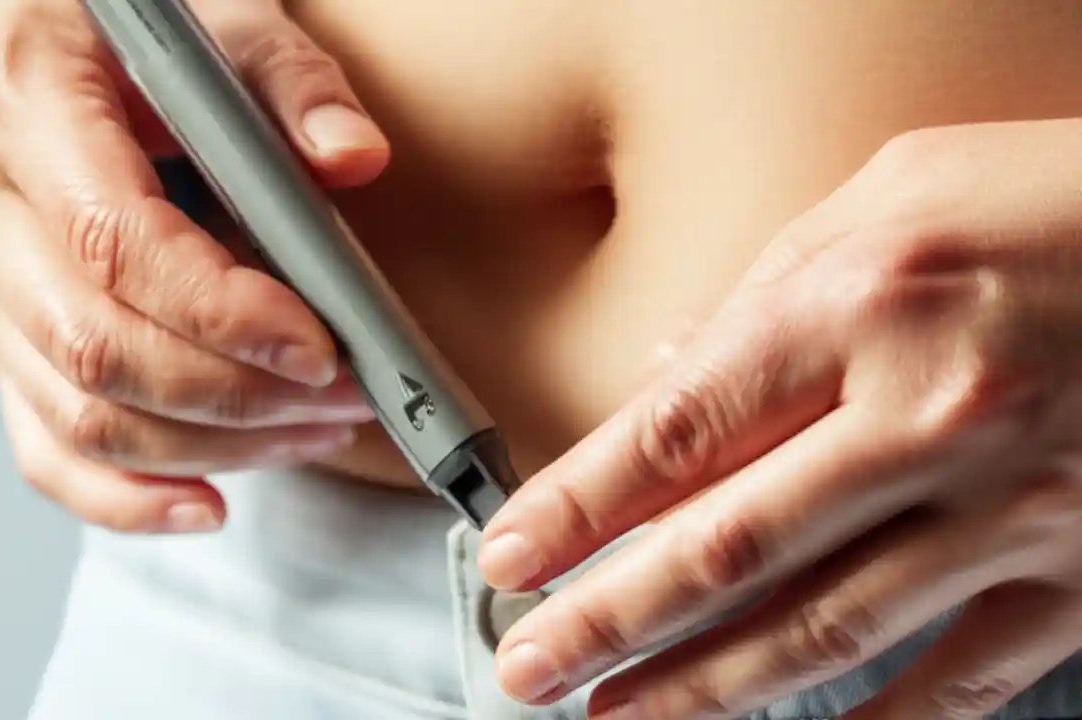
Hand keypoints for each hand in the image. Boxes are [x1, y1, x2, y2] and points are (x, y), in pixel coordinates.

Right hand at [0, 0, 388, 533]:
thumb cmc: (120, 23)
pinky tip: (209, 501)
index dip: (225, 315)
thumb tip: (353, 158)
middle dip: (237, 395)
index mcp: (17, 108)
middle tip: (344, 397)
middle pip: (98, 349)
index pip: (118, 246)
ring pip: (79, 415)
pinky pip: (43, 445)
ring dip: (210, 445)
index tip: (321, 348)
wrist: (26, 29)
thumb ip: (293, 82)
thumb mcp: (217, 17)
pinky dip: (126, 495)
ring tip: (312, 432)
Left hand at [478, 119, 1081, 718]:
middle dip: (607, 619)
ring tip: (616, 715)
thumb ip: (771, 286)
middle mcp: (929, 418)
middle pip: (725, 549)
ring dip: (701, 685)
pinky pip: (955, 679)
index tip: (512, 554)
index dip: (578, 507)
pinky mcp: (1074, 573)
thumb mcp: (901, 190)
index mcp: (865, 308)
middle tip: (529, 663)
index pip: (677, 434)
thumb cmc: (1069, 203)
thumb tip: (669, 371)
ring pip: (819, 628)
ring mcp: (1008, 510)